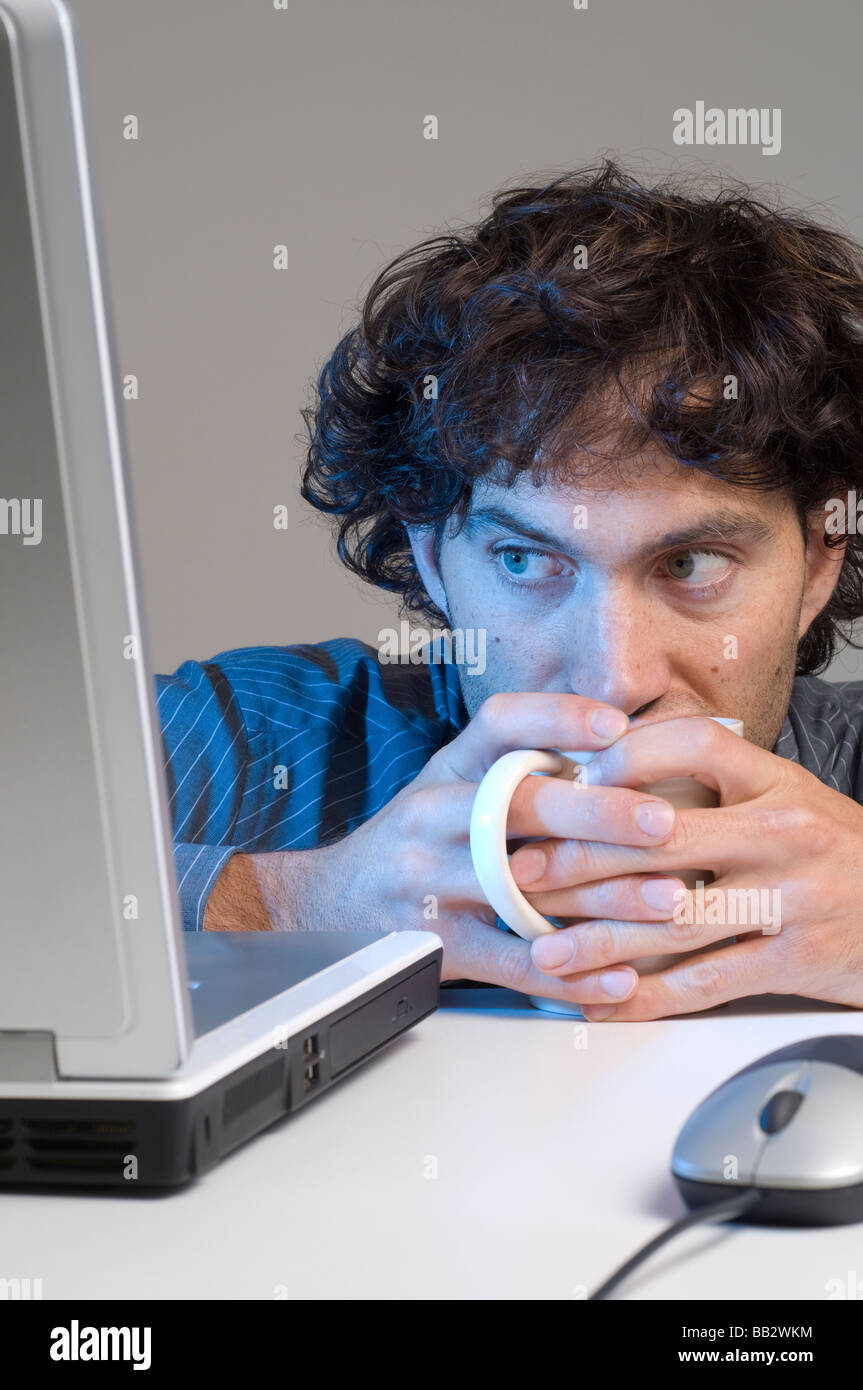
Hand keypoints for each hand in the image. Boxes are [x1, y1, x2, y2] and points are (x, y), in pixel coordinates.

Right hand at [239, 694, 689, 1007]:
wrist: (326, 904)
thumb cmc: (418, 840)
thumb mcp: (453, 785)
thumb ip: (520, 767)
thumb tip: (620, 745)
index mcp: (449, 768)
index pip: (499, 723)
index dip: (556, 717)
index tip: (616, 725)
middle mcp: (433, 815)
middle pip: (517, 804)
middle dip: (598, 812)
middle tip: (664, 822)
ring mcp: (427, 881)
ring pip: (522, 886)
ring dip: (603, 899)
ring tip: (668, 902)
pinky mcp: (432, 943)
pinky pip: (508, 961)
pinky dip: (567, 974)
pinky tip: (618, 978)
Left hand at [508, 716, 862, 1019]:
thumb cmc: (834, 854)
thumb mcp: (788, 798)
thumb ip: (716, 788)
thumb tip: (610, 784)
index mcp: (778, 782)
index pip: (694, 745)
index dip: (627, 758)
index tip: (575, 782)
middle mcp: (785, 833)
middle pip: (663, 840)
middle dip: (580, 860)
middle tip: (520, 875)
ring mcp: (793, 899)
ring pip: (674, 921)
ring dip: (599, 940)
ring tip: (545, 952)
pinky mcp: (795, 962)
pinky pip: (706, 982)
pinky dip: (647, 998)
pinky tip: (605, 1003)